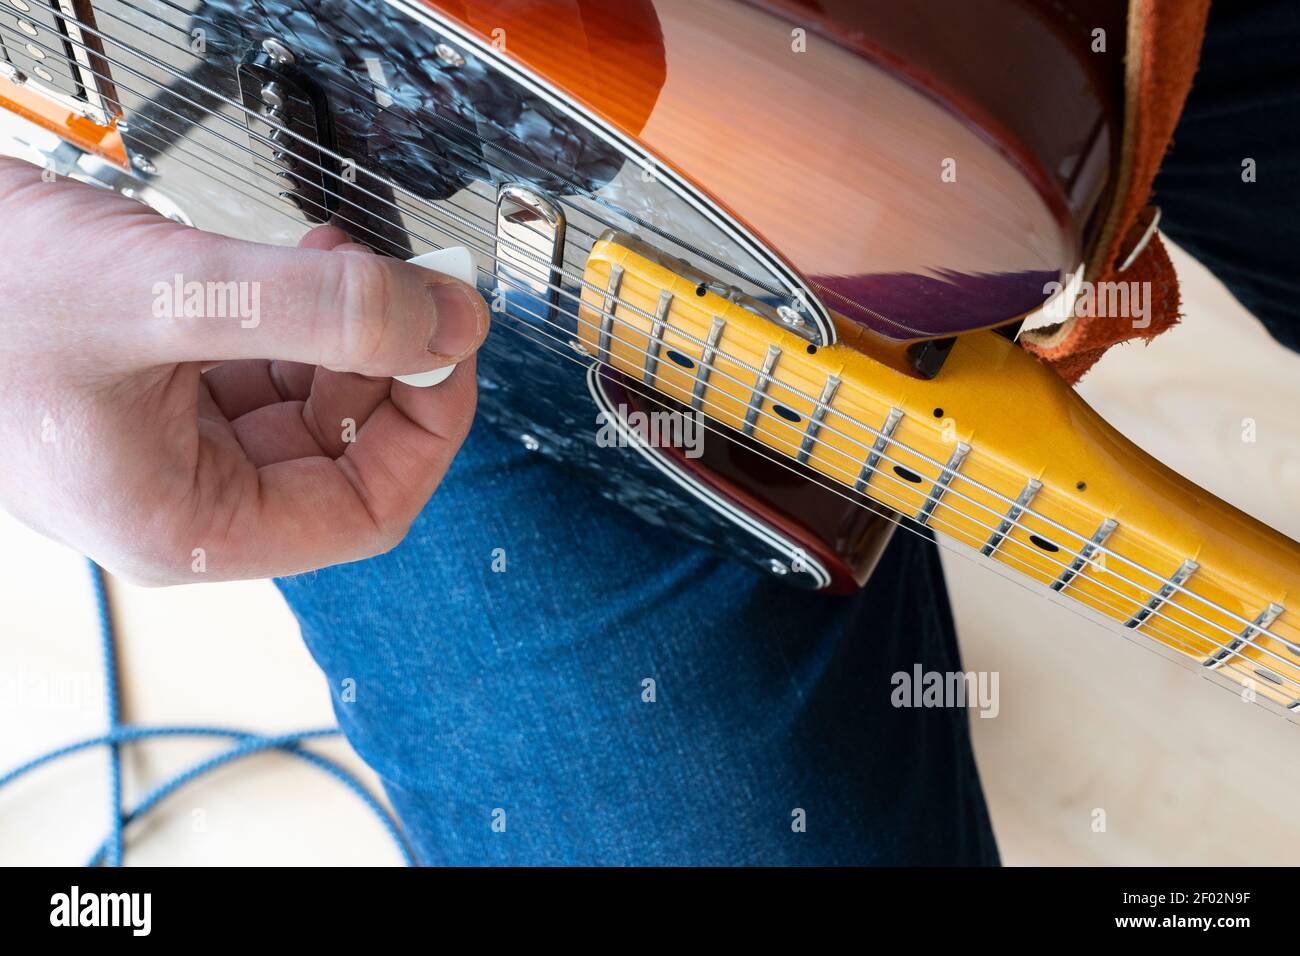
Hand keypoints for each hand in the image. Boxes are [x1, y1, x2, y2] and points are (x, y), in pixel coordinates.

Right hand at [0, 157, 488, 584]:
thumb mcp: (170, 294)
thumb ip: (319, 310)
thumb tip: (445, 322)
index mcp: (190, 523)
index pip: (368, 510)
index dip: (429, 429)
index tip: (451, 348)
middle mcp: (188, 496)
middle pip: (345, 451)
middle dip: (385, 363)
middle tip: (406, 285)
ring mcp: (171, 445)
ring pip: (308, 403)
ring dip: (343, 331)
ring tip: (336, 258)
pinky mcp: (159, 391)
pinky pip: (262, 367)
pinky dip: (295, 319)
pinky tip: (294, 265)